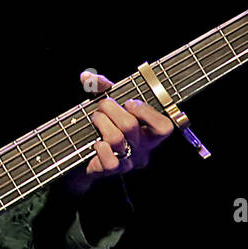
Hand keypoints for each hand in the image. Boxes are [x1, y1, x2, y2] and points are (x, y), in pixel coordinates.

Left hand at [60, 71, 174, 195]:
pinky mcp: (111, 171)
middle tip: (102, 105)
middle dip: (110, 108)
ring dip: (100, 122)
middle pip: (130, 126)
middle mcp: (142, 148)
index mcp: (149, 132)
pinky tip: (96, 142)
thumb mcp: (107, 105)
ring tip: (95, 118)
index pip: (163, 127)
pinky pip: (110, 160)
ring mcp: (128, 161)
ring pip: (116, 138)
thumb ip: (101, 88)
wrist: (83, 157)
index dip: (146, 112)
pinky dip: (100, 148)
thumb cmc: (103, 127)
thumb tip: (88, 77)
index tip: (129, 103)